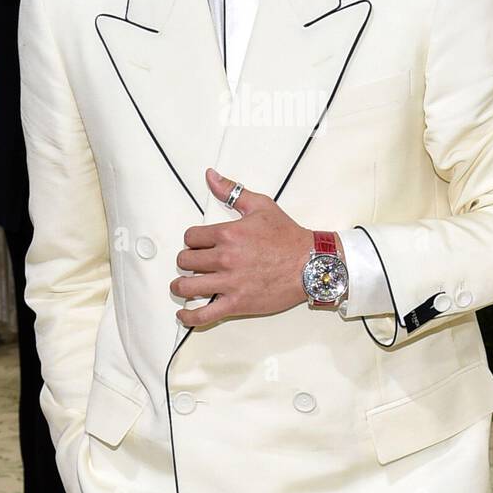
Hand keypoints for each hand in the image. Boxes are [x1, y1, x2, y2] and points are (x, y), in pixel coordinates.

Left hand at [170, 169, 314, 327]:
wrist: (311, 264)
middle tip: (195, 263)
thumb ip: (232, 191)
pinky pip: (204, 315)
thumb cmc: (288, 236)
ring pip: (187, 286)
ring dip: (181, 286)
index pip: (190, 237)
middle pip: (185, 261)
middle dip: (187, 261)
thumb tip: (211, 176)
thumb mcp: (261, 205)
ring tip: (184, 285)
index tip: (198, 245)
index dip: (192, 241)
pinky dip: (189, 317)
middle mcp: (225, 258)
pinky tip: (183, 314)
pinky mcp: (237, 303)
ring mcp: (230, 282)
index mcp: (228, 233)